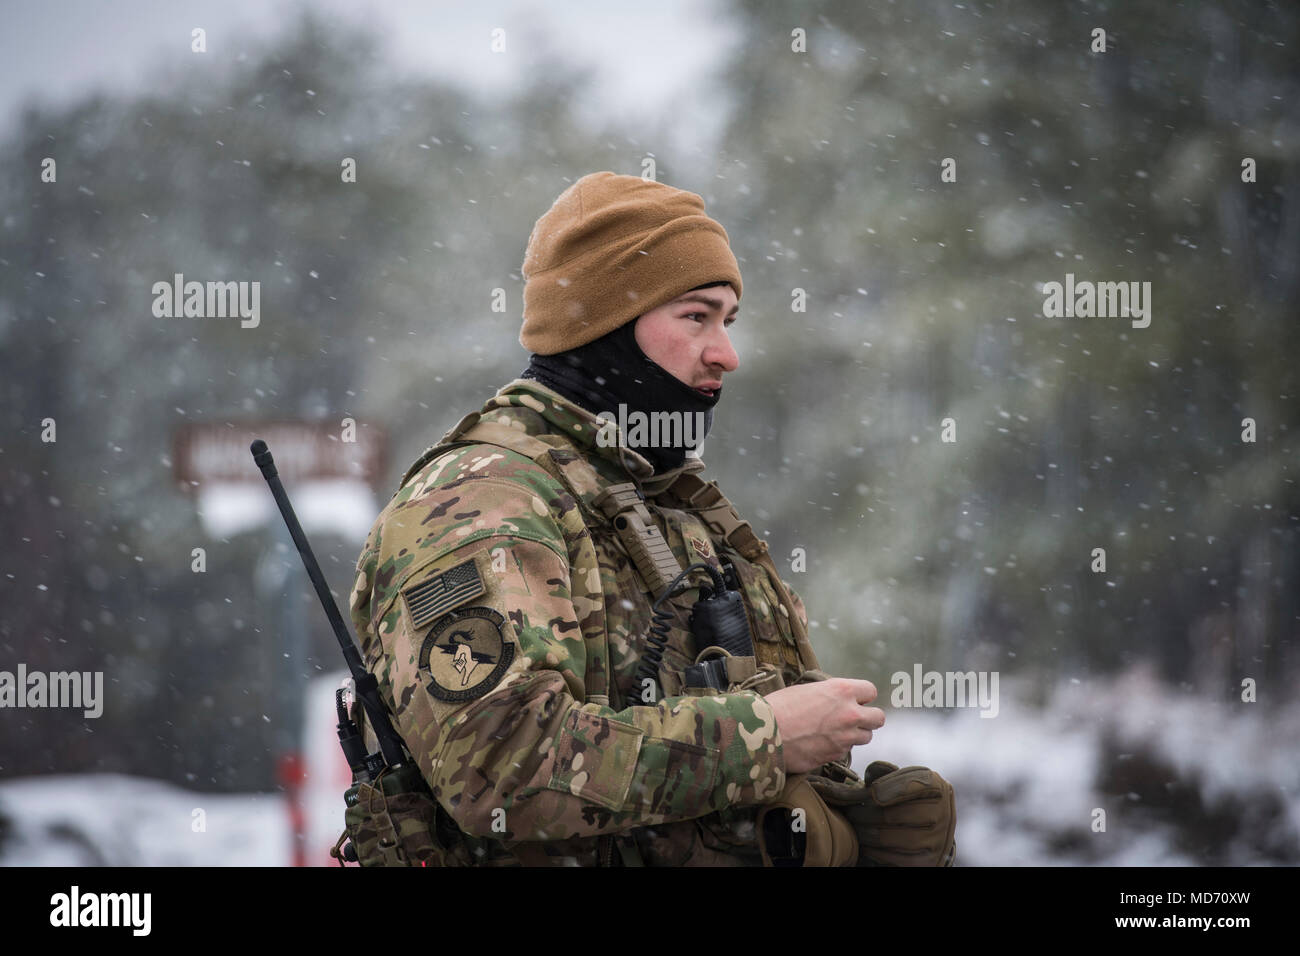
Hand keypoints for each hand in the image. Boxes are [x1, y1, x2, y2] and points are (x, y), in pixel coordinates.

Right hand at [765, 678, 884, 773]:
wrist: (764, 734)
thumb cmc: (779, 706)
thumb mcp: (806, 689)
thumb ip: (829, 695)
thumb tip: (835, 700)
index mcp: (842, 691)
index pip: (871, 691)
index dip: (863, 696)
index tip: (855, 700)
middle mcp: (849, 714)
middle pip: (878, 718)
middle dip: (868, 718)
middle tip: (853, 718)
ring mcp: (845, 738)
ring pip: (865, 737)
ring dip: (854, 735)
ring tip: (835, 732)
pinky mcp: (835, 756)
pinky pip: (846, 751)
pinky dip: (838, 748)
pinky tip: (821, 743)